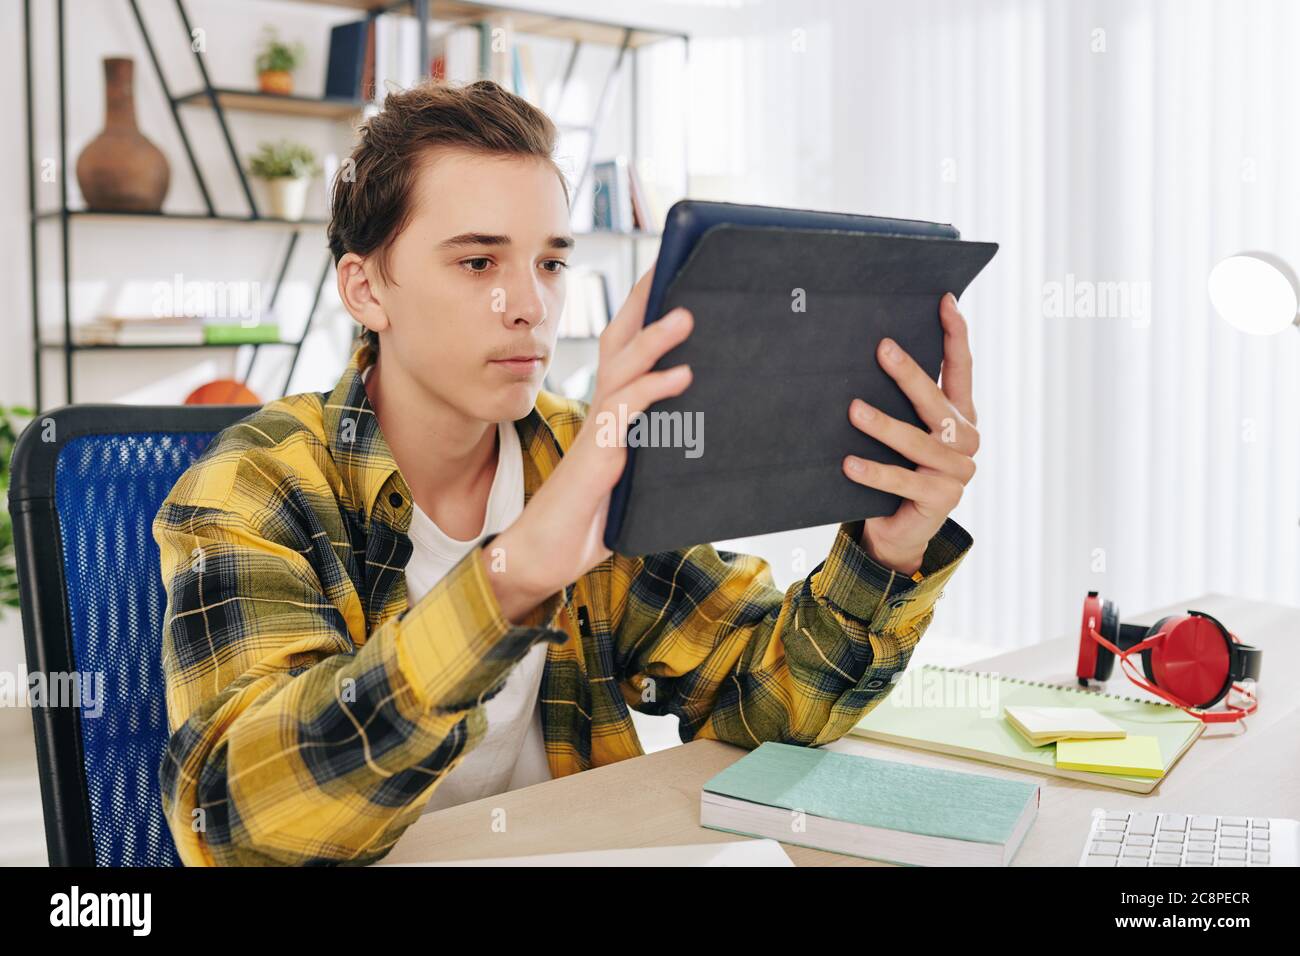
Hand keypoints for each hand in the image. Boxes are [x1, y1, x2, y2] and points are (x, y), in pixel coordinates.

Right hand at [485, 266, 694, 621]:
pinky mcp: (596, 455)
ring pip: (623, 370)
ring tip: (687, 313)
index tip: (668, 282)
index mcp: (608, 419)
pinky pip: (626, 411)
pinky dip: (655, 387)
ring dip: (654, 338)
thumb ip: (654, 466)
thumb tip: (699, 453)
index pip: (624, 356)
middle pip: (618, 344)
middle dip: (643, 304)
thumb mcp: (630, 490)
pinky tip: (683, 375)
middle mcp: (599, 416)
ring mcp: (596, 433)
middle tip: (671, 266)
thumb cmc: (583, 527)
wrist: (539, 560)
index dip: (642, 318)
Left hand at [842, 292, 978, 575]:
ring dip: (884, 425)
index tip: (945, 300)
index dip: (956, 334)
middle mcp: (966, 441)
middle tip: (883, 350)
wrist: (899, 530)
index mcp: (961, 416)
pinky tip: (848, 463)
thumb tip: (871, 352)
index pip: (962, 368)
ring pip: (918, 442)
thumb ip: (901, 402)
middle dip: (909, 374)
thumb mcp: (903, 431)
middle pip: (936, 402)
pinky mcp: (940, 499)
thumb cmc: (897, 470)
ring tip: (854, 409)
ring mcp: (957, 472)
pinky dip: (874, 471)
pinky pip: (902, 480)